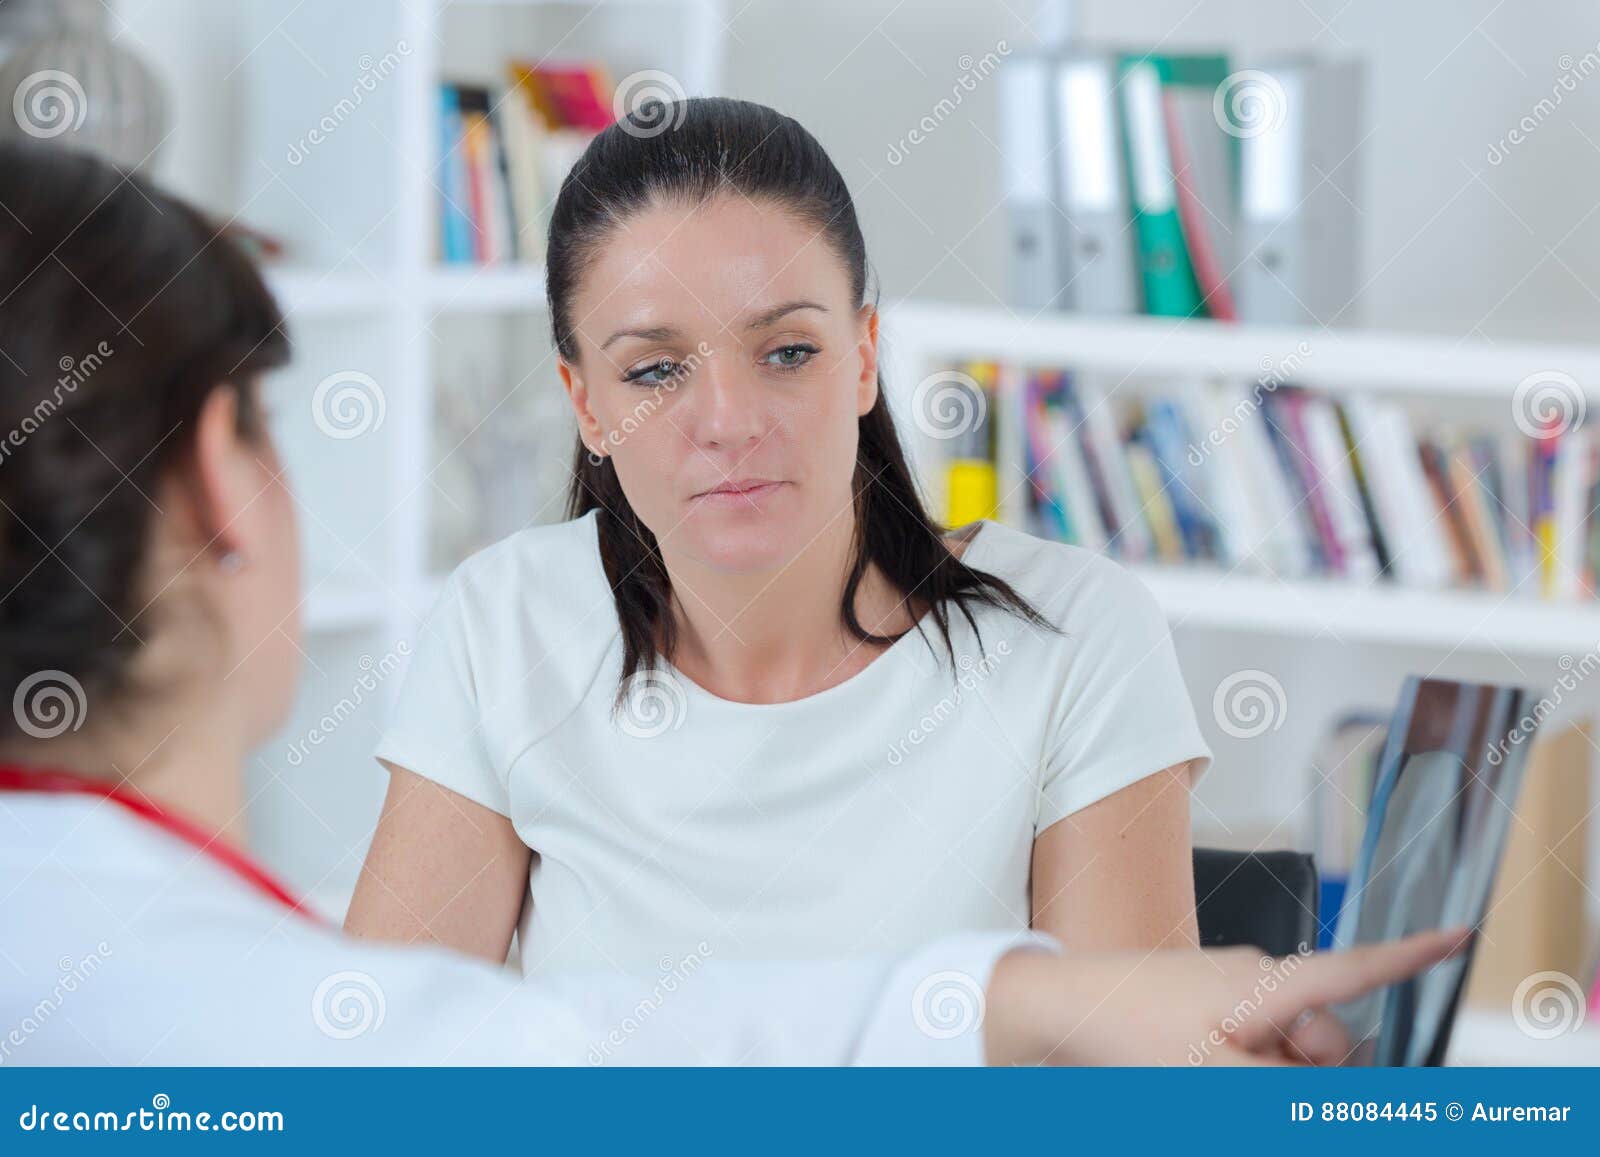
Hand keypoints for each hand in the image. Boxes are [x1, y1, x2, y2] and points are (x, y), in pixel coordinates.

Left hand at [984, 927, 1471, 1065]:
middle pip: (1329, 1040)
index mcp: (1266, 982)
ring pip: (1289, 1054)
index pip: (1352, 971)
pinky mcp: (1208, 1016)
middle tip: (1253, 1077)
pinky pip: (1252, 1051)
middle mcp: (1255, 982)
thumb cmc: (1130, 1032)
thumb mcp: (1220, 1075)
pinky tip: (1203, 1075)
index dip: (1409, 956)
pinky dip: (1247, 1070)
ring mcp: (1230, 998)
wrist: (1056, 1014)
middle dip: (1316, 1069)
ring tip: (1207, 1076)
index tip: (1458, 936)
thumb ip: (1289, 1086)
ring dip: (1274, 1077)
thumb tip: (1334, 1078)